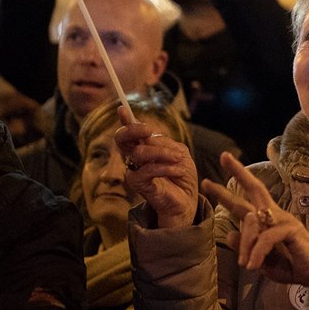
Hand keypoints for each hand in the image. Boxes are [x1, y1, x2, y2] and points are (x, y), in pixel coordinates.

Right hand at [116, 106, 198, 228]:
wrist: (187, 201)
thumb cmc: (182, 176)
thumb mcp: (178, 153)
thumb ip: (164, 143)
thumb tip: (150, 135)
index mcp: (144, 148)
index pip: (129, 132)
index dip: (124, 120)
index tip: (122, 108)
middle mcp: (135, 158)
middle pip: (122, 139)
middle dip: (134, 130)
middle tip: (149, 131)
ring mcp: (135, 172)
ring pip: (139, 153)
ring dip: (162, 153)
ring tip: (178, 159)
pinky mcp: (139, 186)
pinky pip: (147, 170)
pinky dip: (166, 168)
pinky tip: (178, 170)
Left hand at [200, 152, 308, 287]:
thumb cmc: (290, 266)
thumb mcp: (261, 260)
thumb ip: (247, 248)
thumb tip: (230, 234)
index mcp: (265, 221)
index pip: (245, 201)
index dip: (226, 193)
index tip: (207, 182)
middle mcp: (274, 215)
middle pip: (255, 188)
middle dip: (238, 172)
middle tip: (223, 156)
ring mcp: (284, 219)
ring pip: (252, 221)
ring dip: (245, 245)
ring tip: (244, 265)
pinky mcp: (292, 229)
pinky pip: (265, 237)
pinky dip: (257, 252)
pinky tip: (253, 266)